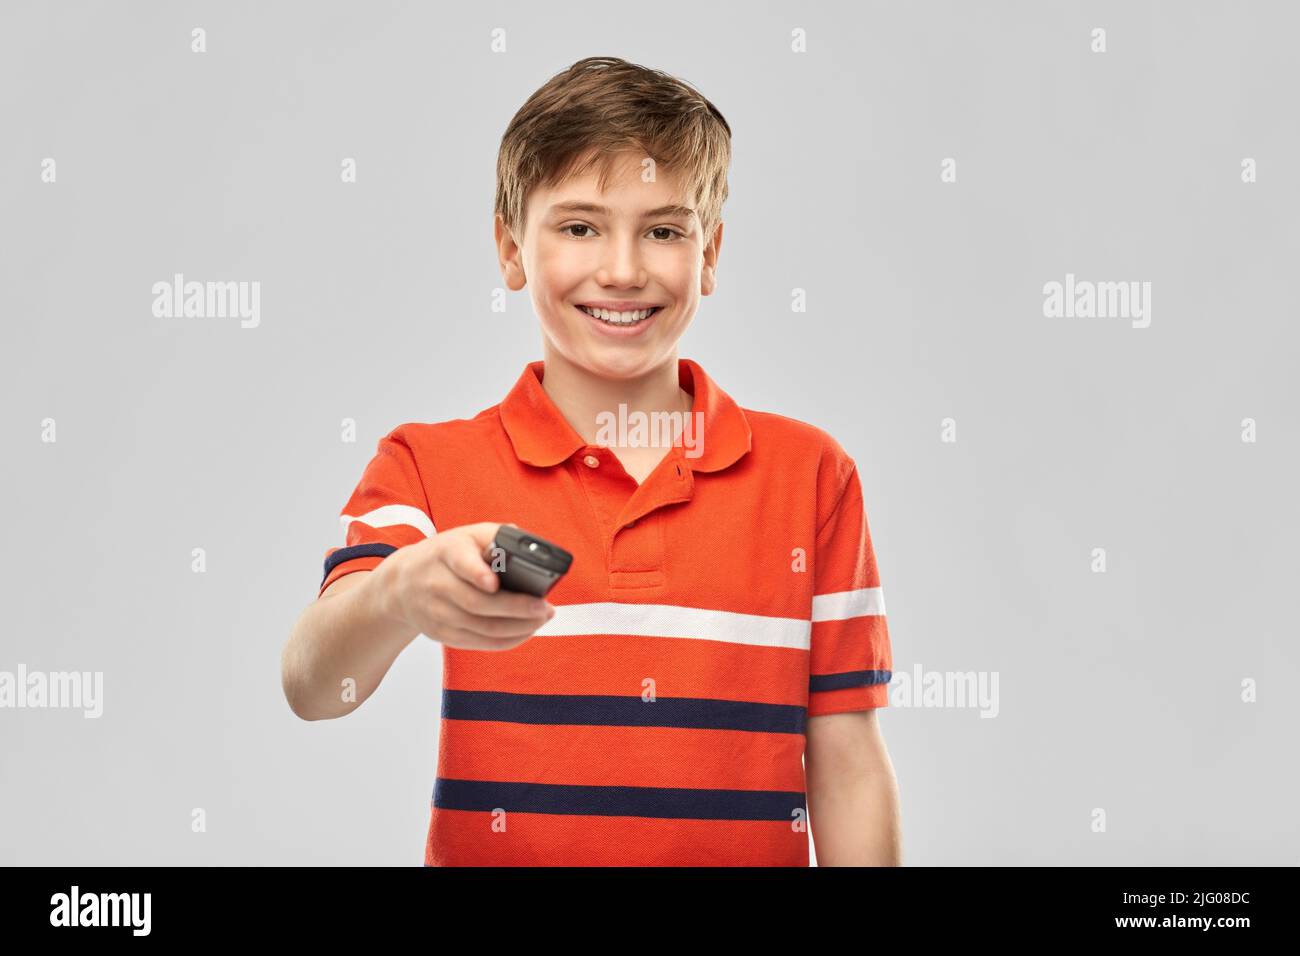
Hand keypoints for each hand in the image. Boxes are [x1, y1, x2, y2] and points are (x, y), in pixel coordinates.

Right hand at [372, 522, 554, 649]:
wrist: (402, 582)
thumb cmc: (446, 555)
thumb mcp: (467, 536)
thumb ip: (497, 536)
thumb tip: (531, 546)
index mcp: (447, 552)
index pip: (461, 563)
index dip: (477, 574)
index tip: (494, 583)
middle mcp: (437, 583)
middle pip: (477, 603)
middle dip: (516, 608)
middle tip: (544, 608)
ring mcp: (437, 612)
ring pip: (481, 627)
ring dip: (518, 627)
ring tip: (541, 619)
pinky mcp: (441, 633)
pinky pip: (479, 643)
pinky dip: (507, 640)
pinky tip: (525, 631)